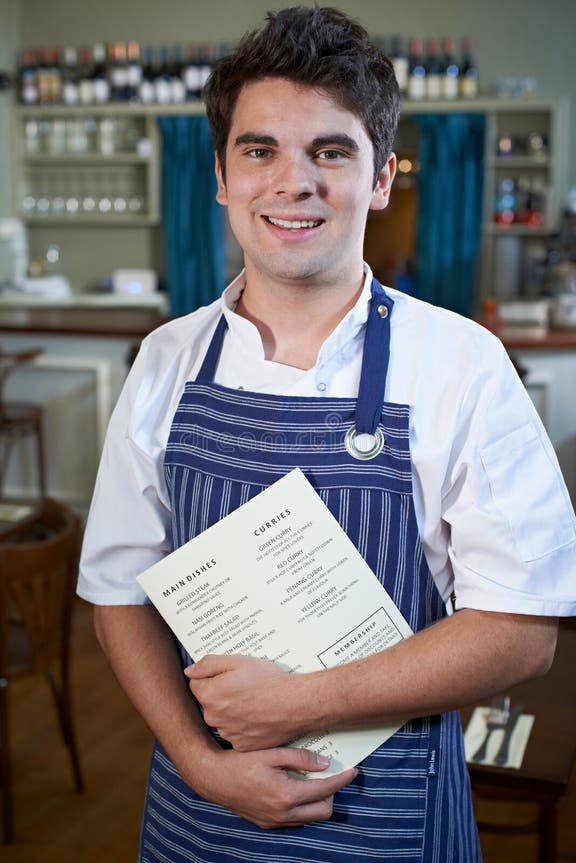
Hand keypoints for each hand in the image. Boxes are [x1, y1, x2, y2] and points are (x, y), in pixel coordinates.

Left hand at [185, 653, 294, 749]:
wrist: (295, 705)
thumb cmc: (269, 681)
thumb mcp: (238, 661)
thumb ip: (209, 664)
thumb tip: (190, 671)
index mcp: (209, 695)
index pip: (196, 684)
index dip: (212, 677)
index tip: (228, 676)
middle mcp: (214, 718)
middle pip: (209, 703)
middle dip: (220, 694)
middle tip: (243, 687)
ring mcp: (228, 734)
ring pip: (222, 719)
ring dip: (231, 712)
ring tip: (253, 702)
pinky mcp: (242, 746)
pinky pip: (235, 733)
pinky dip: (242, 726)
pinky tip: (257, 716)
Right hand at [192, 745, 356, 828]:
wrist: (213, 779)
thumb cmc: (241, 762)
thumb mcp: (271, 753)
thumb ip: (300, 758)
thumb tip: (324, 764)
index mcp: (287, 795)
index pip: (325, 790)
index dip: (342, 780)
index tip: (354, 771)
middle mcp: (283, 814)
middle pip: (324, 811)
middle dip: (332, 793)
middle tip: (331, 774)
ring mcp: (275, 821)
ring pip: (310, 817)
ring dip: (318, 801)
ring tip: (314, 780)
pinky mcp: (268, 823)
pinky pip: (295, 819)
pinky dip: (303, 806)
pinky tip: (296, 788)